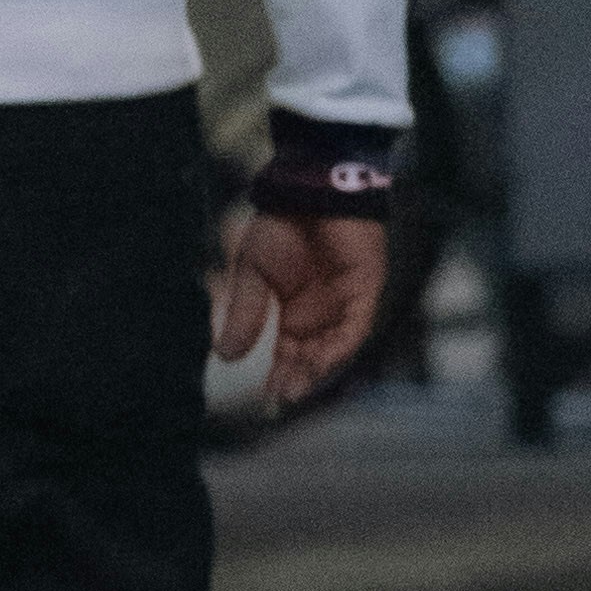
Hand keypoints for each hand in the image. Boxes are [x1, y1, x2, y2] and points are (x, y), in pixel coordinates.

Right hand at [216, 200, 390, 411]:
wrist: (309, 191)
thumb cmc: (280, 225)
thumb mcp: (251, 272)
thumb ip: (244, 313)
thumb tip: (225, 355)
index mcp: (293, 313)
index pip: (287, 356)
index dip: (277, 377)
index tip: (264, 399)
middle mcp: (320, 316)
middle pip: (310, 358)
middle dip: (296, 380)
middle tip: (280, 399)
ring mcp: (344, 305)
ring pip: (333, 348)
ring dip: (316, 369)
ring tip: (295, 387)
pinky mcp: (365, 292)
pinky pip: (355, 327)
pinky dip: (340, 346)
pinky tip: (321, 360)